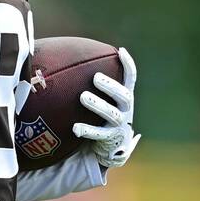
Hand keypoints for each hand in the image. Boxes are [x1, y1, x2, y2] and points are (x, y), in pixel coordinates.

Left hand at [73, 47, 140, 169]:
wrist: (109, 149)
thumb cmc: (102, 118)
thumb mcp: (103, 101)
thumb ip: (93, 87)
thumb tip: (68, 63)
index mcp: (124, 99)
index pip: (131, 79)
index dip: (128, 66)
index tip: (120, 51)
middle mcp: (125, 111)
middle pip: (124, 96)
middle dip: (110, 86)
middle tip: (95, 77)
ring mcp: (119, 126)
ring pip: (112, 114)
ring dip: (98, 105)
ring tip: (83, 97)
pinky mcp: (111, 140)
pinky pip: (99, 135)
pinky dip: (88, 130)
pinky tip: (76, 128)